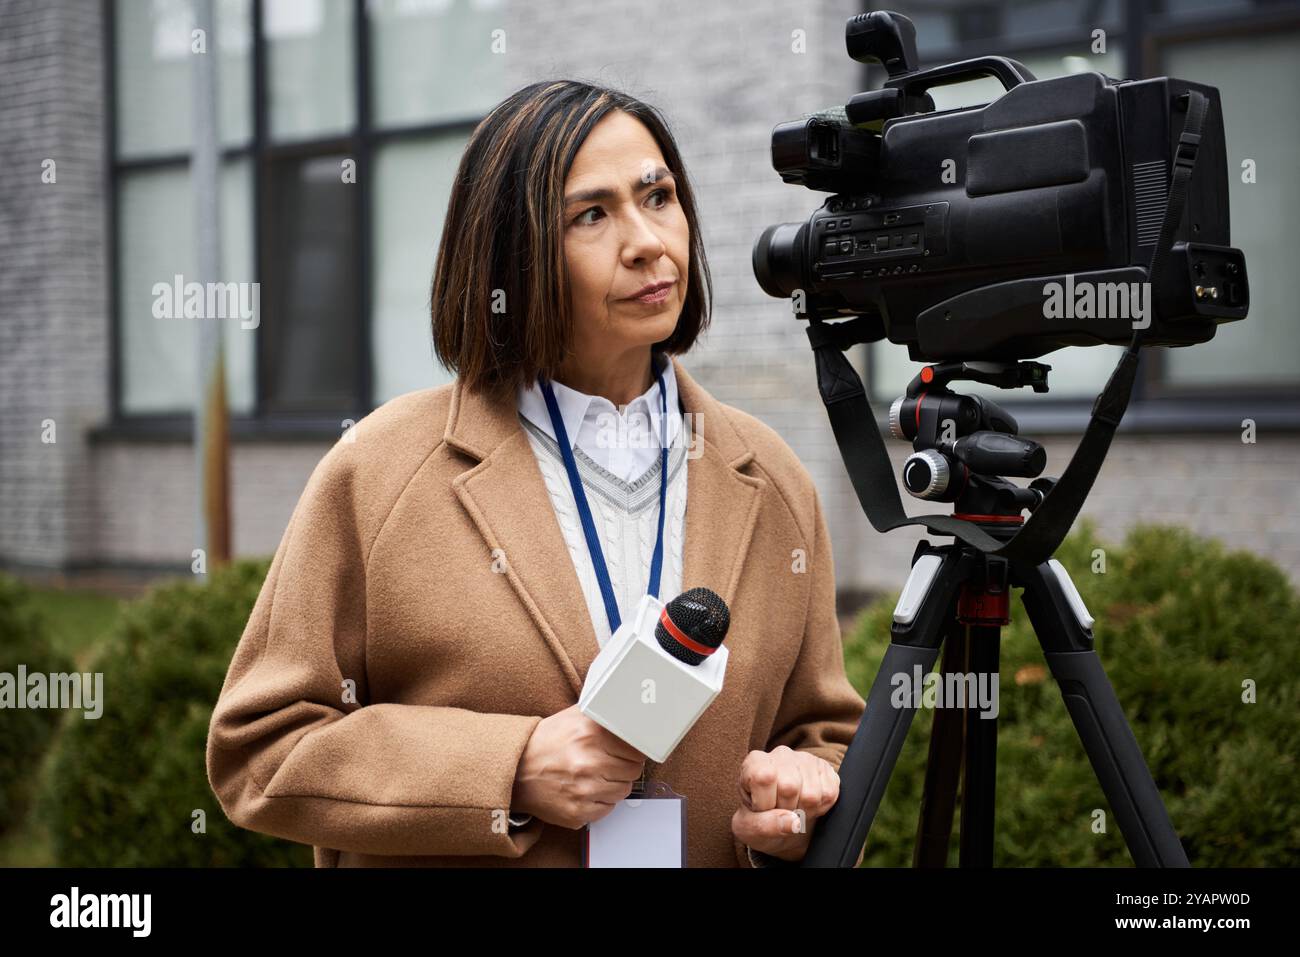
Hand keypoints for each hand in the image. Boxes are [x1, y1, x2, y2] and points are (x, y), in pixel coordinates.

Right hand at [511, 704, 645, 829]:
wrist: (515, 770)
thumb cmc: (545, 744)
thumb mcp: (574, 717)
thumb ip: (603, 714)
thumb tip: (631, 715)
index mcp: (590, 734)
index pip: (636, 748)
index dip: (631, 749)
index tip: (624, 750)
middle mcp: (588, 762)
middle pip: (633, 770)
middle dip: (623, 766)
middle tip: (607, 762)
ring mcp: (584, 790)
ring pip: (623, 791)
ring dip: (613, 784)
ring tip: (595, 775)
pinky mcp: (578, 812)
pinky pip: (608, 809)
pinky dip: (601, 801)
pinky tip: (586, 789)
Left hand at [731, 745, 839, 861]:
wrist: (779, 822)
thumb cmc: (759, 820)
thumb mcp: (749, 827)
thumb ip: (765, 825)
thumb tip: (794, 822)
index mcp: (755, 762)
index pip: (764, 777)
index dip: (765, 802)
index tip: (762, 808)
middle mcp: (781, 755)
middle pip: (790, 787)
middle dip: (785, 810)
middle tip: (778, 811)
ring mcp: (806, 760)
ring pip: (812, 794)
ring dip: (804, 812)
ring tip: (792, 809)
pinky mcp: (825, 769)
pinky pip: (829, 795)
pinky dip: (819, 808)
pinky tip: (806, 805)